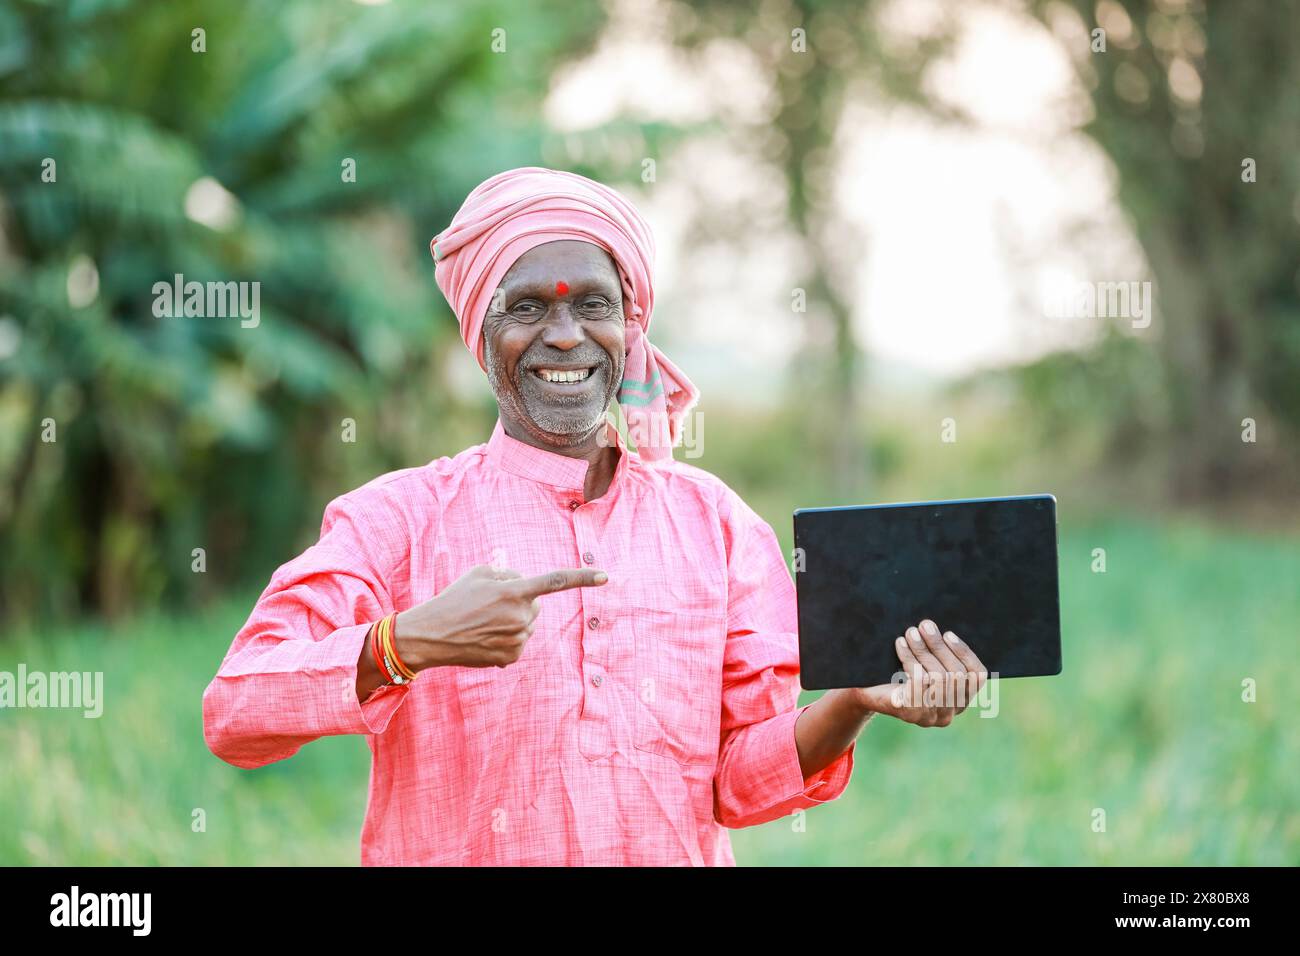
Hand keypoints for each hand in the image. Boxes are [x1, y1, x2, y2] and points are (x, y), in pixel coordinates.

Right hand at [394, 564, 607, 670]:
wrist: (431, 636)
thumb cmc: (454, 599)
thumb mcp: (478, 573)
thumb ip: (507, 573)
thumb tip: (523, 584)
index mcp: (514, 591)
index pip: (555, 581)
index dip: (583, 577)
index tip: (606, 576)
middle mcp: (520, 616)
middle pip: (535, 606)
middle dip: (520, 603)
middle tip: (489, 605)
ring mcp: (517, 639)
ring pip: (527, 625)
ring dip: (512, 621)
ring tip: (482, 623)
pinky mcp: (511, 657)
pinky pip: (518, 643)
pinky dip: (505, 639)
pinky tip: (483, 638)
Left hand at [850, 619, 988, 726]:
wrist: (868, 692)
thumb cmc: (899, 674)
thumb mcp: (925, 663)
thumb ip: (941, 652)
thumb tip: (945, 629)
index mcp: (962, 700)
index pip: (977, 676)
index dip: (965, 652)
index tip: (948, 633)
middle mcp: (951, 712)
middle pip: (955, 675)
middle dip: (939, 646)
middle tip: (924, 626)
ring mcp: (932, 717)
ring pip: (938, 678)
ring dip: (923, 650)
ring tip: (911, 633)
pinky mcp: (911, 714)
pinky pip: (919, 685)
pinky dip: (910, 660)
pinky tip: (901, 645)